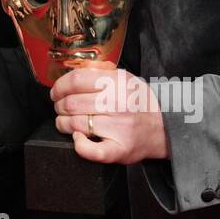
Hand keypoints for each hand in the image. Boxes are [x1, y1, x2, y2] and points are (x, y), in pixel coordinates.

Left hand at [50, 65, 169, 164]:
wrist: (164, 128)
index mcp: (118, 83)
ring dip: (62, 123)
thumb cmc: (139, 103)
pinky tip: (78, 138)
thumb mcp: (125, 78)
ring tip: (64, 121)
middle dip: (59, 106)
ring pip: (75, 124)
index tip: (56, 92)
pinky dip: (78, 144)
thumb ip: (101, 71)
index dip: (59, 86)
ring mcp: (118, 128)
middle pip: (72, 103)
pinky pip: (90, 150)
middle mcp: (118, 104)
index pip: (77, 80)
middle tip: (60, 107)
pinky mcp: (119, 150)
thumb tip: (78, 68)